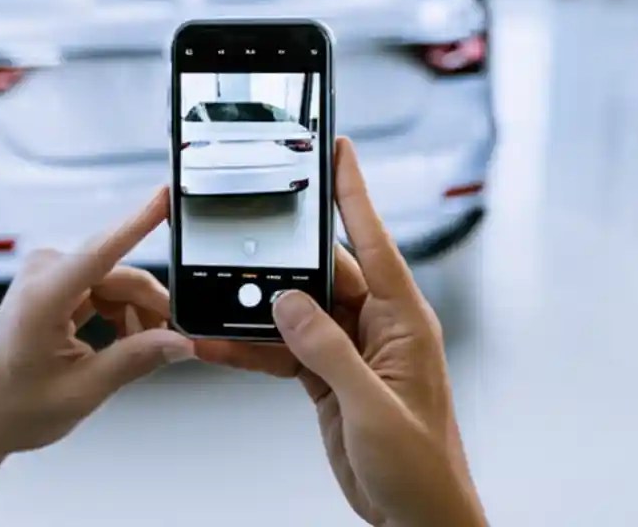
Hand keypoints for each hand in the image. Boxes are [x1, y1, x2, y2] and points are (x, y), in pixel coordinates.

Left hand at [0, 188, 195, 454]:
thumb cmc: (16, 405)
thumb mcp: (84, 390)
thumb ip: (136, 359)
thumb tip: (179, 342)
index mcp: (44, 297)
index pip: (103, 250)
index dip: (139, 221)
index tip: (165, 195)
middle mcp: (42, 276)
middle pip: (118, 274)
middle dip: (148, 304)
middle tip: (172, 339)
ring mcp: (45, 277)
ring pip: (113, 281)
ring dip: (133, 311)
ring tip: (140, 349)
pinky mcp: (50, 285)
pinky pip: (99, 286)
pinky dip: (117, 311)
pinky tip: (123, 340)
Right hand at [199, 139, 486, 526]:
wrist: (416, 518)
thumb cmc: (421, 468)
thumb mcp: (372, 406)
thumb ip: (328, 350)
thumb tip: (289, 304)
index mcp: (404, 321)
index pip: (374, 240)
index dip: (354, 191)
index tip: (336, 147)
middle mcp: (378, 327)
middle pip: (321, 274)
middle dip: (279, 263)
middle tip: (240, 245)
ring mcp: (351, 351)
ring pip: (295, 312)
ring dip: (256, 311)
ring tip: (216, 302)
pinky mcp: (328, 377)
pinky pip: (283, 350)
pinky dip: (251, 348)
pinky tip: (219, 344)